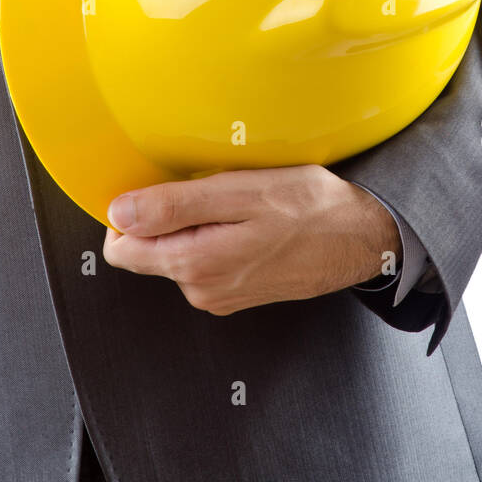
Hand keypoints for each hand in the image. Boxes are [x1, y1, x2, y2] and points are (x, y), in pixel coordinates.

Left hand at [103, 164, 401, 314]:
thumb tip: (120, 213)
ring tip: (237, 202)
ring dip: (195, 222)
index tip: (157, 187)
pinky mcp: (237, 291)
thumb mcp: (239, 193)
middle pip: (148, 249)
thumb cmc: (310, 210)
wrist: (361, 236)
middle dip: (166, 216)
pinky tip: (248, 219)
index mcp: (194, 265)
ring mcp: (220, 294)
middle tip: (209, 188)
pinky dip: (217, 234)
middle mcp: (201, 288)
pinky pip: (205, 258)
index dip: (131, 212)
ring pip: (178, 251)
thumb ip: (173, 206)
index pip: (122, 249)